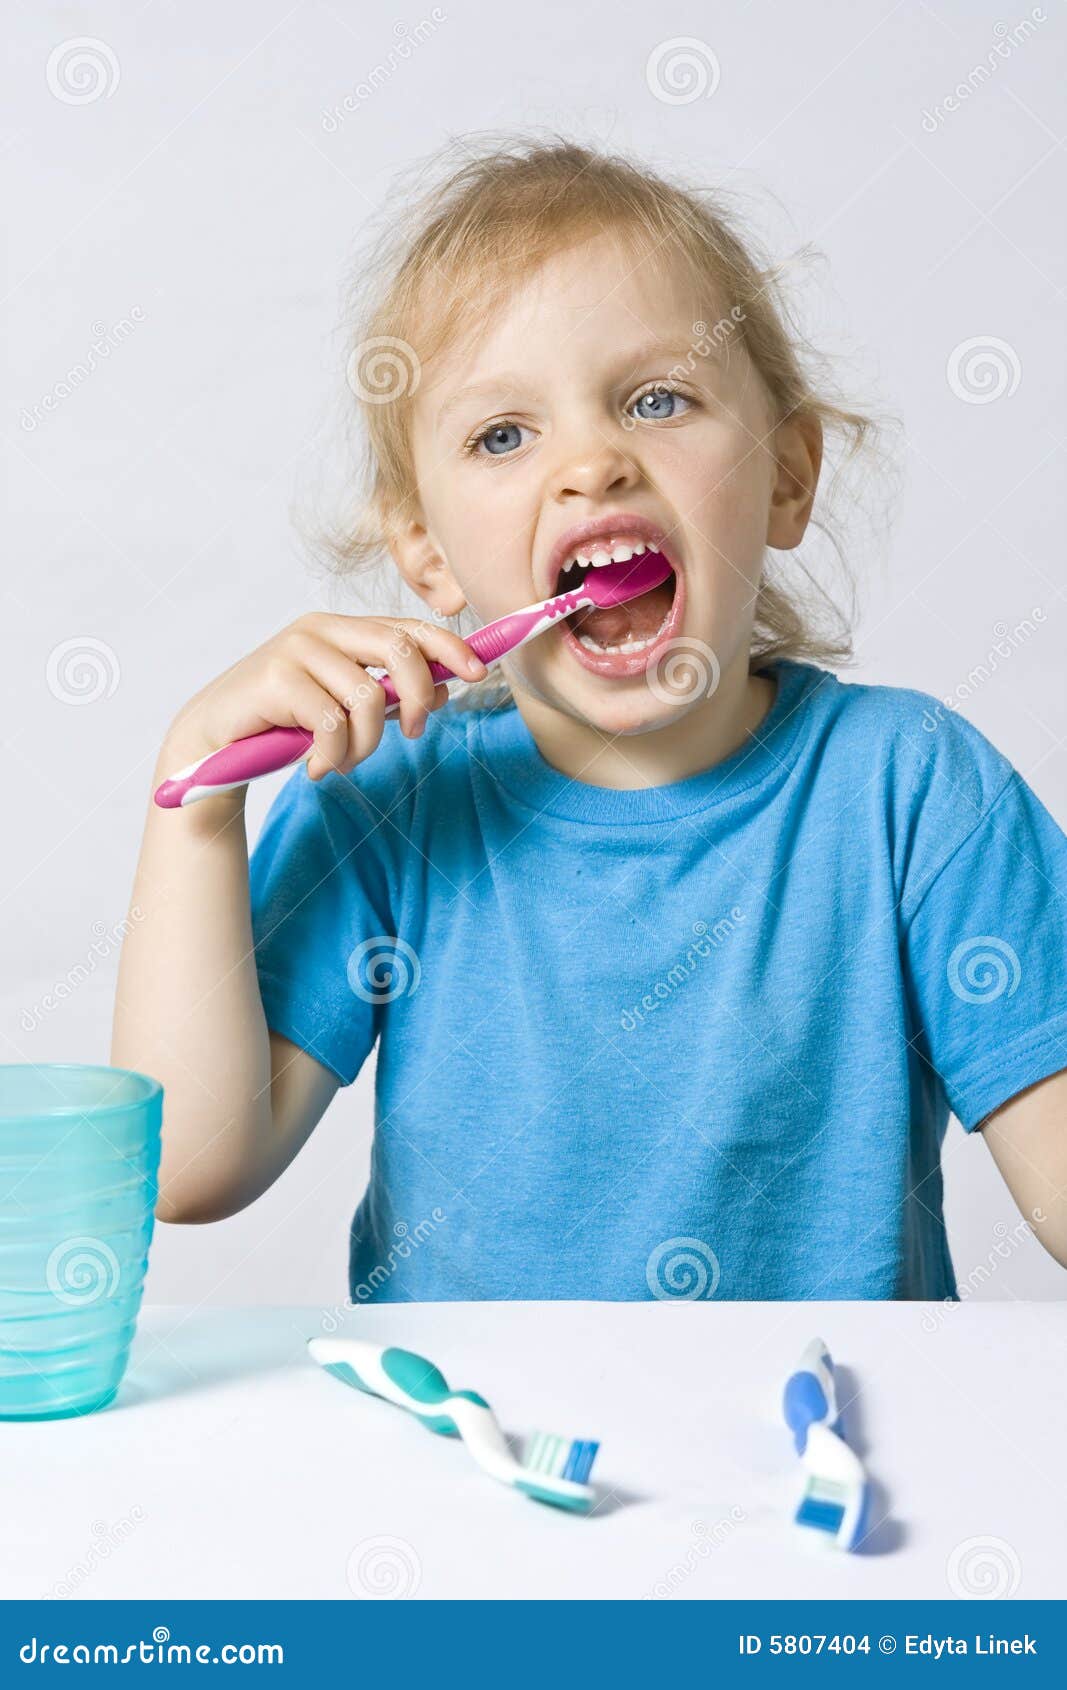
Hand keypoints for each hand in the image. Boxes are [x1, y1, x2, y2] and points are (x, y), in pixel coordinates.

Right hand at [164, 612, 487, 782]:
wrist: (214, 739)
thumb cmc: (284, 723)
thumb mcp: (343, 706)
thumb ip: (388, 693)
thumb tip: (447, 687)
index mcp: (341, 630)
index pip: (408, 627)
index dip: (450, 646)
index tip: (479, 673)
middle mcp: (321, 630)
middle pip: (399, 650)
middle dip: (419, 698)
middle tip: (411, 734)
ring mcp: (296, 650)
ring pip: (368, 697)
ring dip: (365, 745)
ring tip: (342, 762)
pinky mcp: (276, 678)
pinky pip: (333, 724)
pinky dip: (333, 756)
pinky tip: (316, 767)